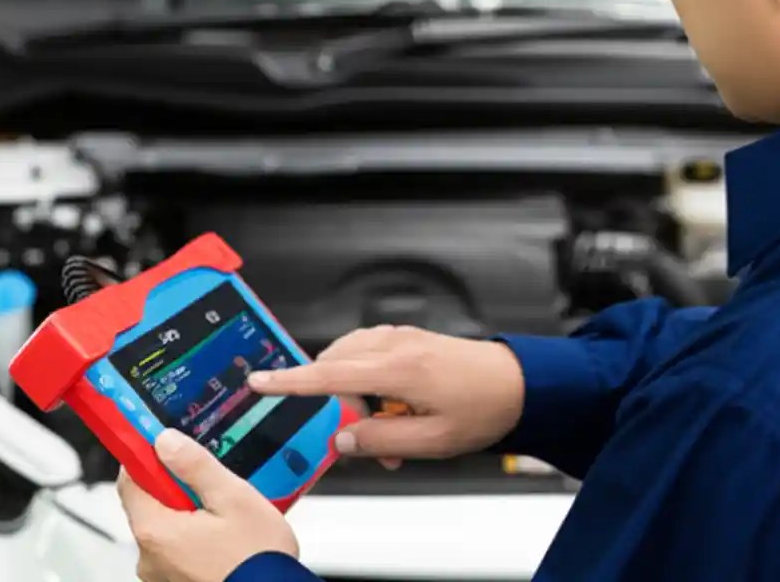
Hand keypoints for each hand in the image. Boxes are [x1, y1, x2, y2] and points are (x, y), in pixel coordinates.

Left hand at [118, 430, 298, 581]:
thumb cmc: (256, 557)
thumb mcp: (233, 498)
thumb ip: (196, 466)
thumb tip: (166, 442)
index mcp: (155, 530)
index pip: (130, 480)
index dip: (147, 457)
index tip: (164, 444)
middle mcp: (150, 557)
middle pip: (152, 505)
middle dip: (180, 489)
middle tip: (214, 484)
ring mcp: (162, 575)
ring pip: (169, 528)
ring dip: (192, 515)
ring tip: (228, 515)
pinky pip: (180, 550)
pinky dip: (198, 539)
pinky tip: (227, 538)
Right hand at [248, 325, 525, 462]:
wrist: (520, 382)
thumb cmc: (484, 407)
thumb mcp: (433, 440)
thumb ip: (382, 440)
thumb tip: (342, 439)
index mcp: (399, 370)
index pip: (329, 374)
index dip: (289, 381)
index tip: (259, 382)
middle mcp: (395, 346)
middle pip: (335, 366)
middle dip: (337, 404)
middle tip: (367, 439)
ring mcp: (401, 338)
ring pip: (350, 360)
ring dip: (356, 395)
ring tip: (391, 429)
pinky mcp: (408, 339)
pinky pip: (369, 355)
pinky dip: (368, 381)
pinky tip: (394, 407)